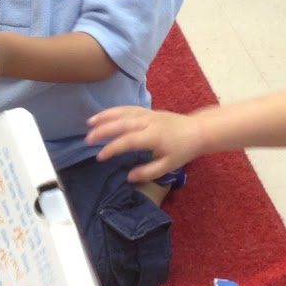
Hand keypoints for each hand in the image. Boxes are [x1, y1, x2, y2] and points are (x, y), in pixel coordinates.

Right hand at [85, 105, 202, 182]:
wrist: (197, 130)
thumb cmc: (182, 150)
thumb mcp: (168, 166)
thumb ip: (148, 172)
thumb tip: (129, 177)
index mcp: (153, 136)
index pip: (127, 141)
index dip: (112, 148)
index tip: (100, 157)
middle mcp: (147, 122)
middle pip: (121, 124)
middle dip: (103, 131)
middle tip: (87, 140)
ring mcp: (147, 114)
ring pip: (122, 113)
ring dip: (105, 117)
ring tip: (89, 123)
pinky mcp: (147, 111)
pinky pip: (127, 108)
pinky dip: (114, 111)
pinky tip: (104, 115)